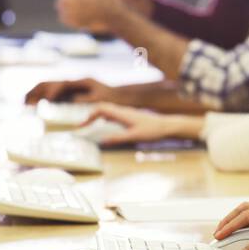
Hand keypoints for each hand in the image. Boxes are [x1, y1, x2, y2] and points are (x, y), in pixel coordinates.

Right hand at [24, 77, 116, 104]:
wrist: (119, 96)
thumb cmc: (111, 99)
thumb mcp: (99, 99)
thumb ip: (85, 100)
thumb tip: (70, 101)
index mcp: (80, 82)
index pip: (60, 85)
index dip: (50, 93)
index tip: (42, 103)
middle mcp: (72, 82)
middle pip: (48, 83)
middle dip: (35, 92)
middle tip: (23, 103)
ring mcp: (69, 86)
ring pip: (47, 87)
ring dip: (34, 94)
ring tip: (24, 104)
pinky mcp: (69, 92)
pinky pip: (51, 94)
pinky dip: (41, 98)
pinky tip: (34, 106)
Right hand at [80, 103, 200, 145]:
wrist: (167, 126)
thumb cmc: (152, 131)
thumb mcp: (134, 137)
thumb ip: (118, 139)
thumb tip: (101, 141)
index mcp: (122, 114)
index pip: (100, 109)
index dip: (89, 116)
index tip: (81, 126)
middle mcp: (123, 111)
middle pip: (102, 108)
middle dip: (90, 115)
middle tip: (81, 126)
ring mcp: (127, 112)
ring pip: (108, 110)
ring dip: (97, 115)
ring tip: (88, 125)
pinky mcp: (130, 116)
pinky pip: (114, 113)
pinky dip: (105, 117)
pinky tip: (104, 123)